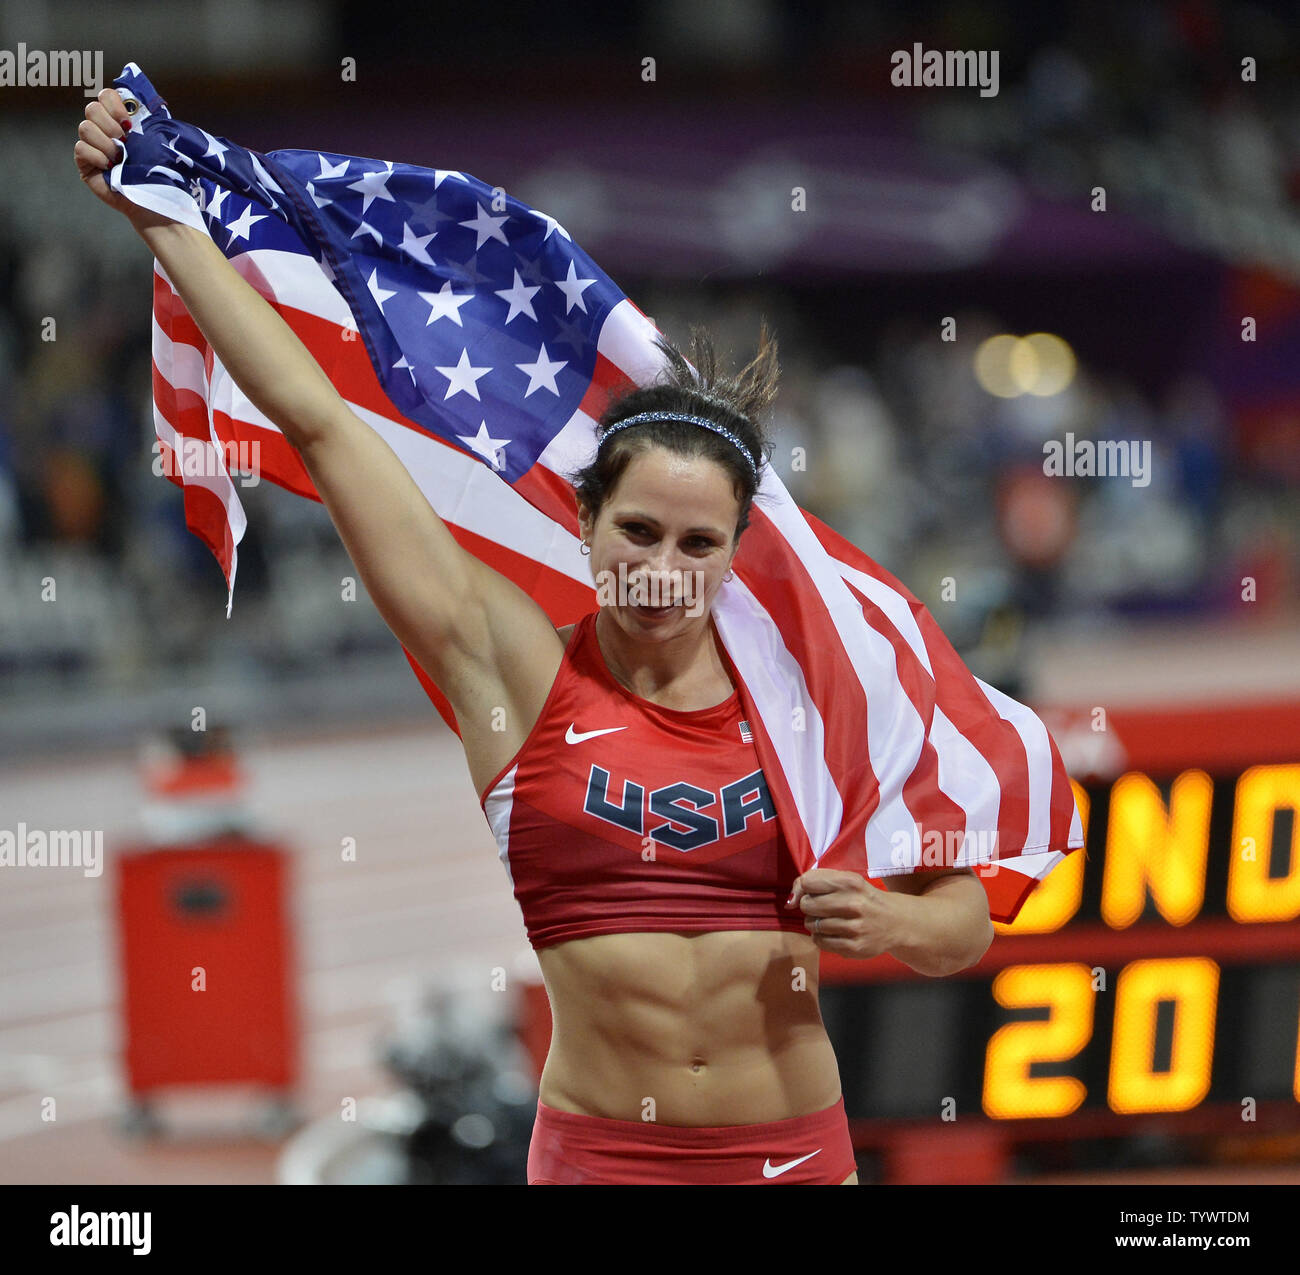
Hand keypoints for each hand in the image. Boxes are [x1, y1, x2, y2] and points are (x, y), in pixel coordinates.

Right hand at [74, 87, 176, 230]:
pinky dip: (97, 156)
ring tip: (122, 158)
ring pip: (84, 127)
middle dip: (110, 124)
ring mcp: (93, 146)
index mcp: (122, 120)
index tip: (129, 121)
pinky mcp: (85, 164)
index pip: (105, 95)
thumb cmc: (164, 172)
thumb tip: (136, 78)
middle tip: (127, 142)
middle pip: (91, 108)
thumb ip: (152, 114)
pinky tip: (111, 167)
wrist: (158, 200)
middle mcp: (105, 130)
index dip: (113, 103)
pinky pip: (80, 148)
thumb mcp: (164, 138)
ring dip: (107, 143)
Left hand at [786, 868, 898, 958]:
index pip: (808, 882)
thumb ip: (815, 881)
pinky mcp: (854, 947)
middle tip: (820, 908)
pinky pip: (820, 942)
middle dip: (808, 907)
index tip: (809, 893)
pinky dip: (821, 938)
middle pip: (807, 905)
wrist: (895, 921)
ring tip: (829, 920)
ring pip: (812, 925)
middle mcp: (854, 904)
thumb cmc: (863, 897)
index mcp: (851, 882)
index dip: (803, 888)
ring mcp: (855, 928)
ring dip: (814, 923)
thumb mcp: (846, 881)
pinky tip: (833, 933)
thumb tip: (789, 901)